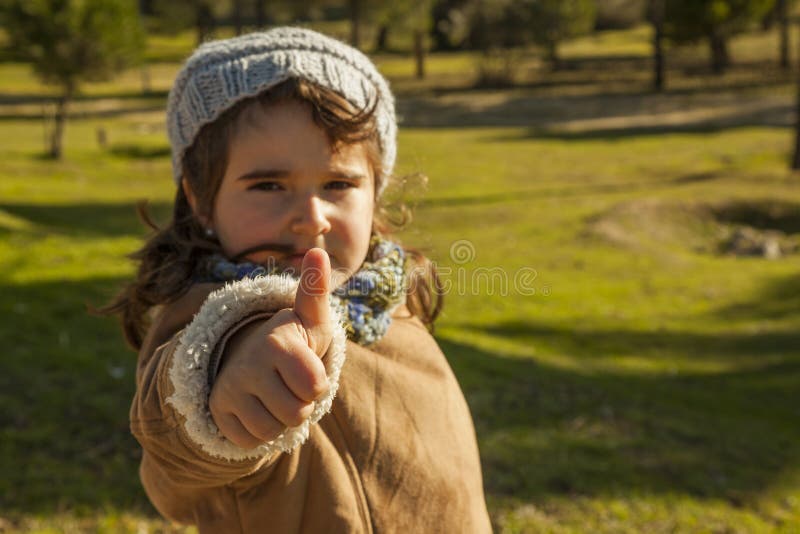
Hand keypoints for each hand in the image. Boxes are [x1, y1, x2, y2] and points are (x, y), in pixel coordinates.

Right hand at [209, 248, 333, 448]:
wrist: (251, 356)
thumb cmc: (292, 339)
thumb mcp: (309, 318)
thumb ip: (315, 288)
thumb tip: (317, 250)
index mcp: (276, 342)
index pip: (315, 388)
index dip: (317, 383)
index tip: (306, 365)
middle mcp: (247, 364)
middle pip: (295, 414)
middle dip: (300, 403)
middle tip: (289, 381)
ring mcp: (228, 389)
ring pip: (272, 430)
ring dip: (280, 418)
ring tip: (273, 393)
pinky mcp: (217, 412)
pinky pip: (250, 441)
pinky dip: (258, 430)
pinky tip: (256, 406)